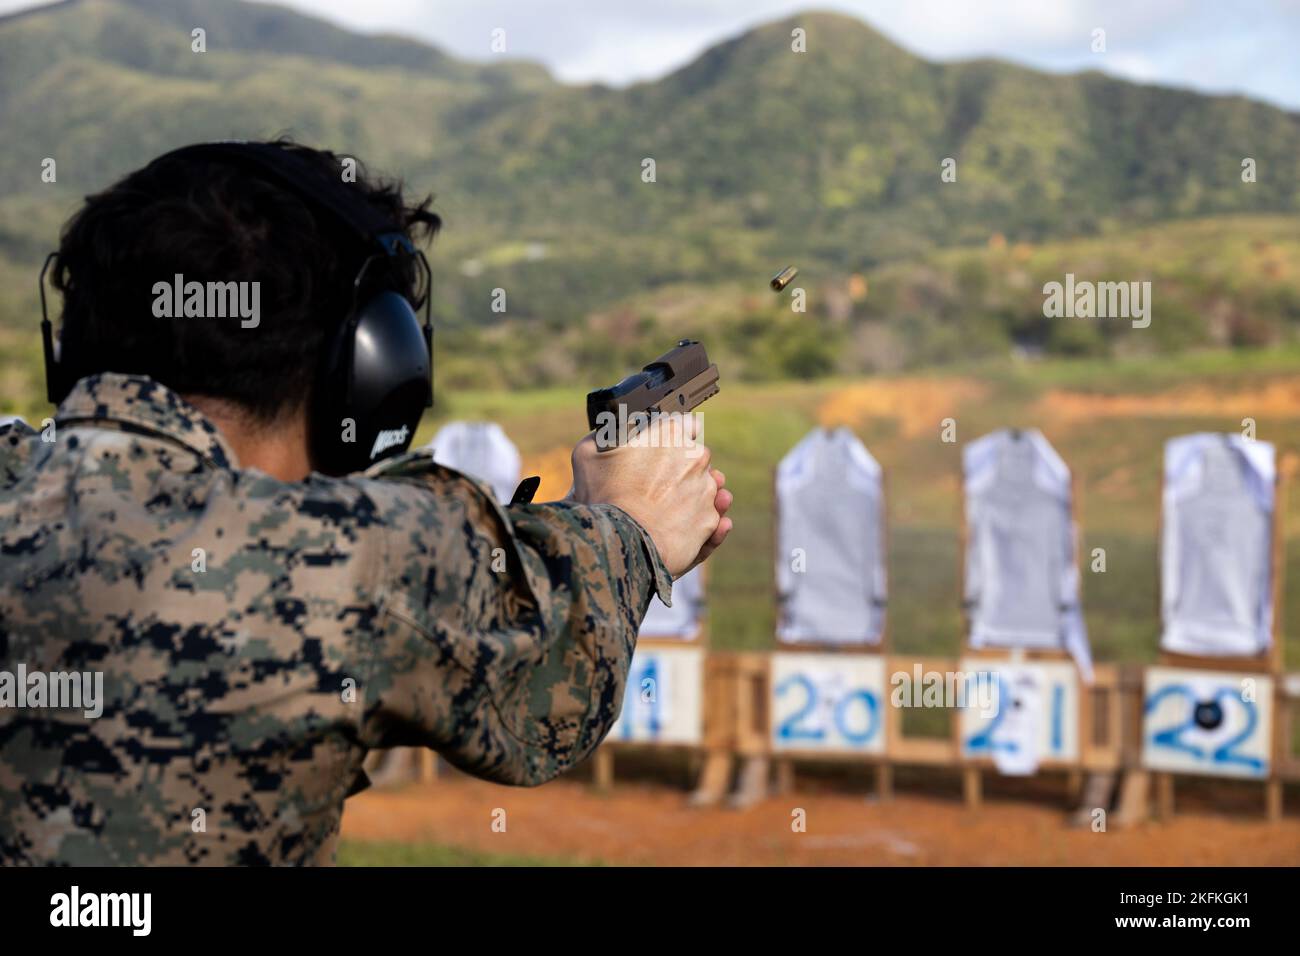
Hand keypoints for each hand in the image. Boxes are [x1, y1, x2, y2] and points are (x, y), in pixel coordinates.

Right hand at [570, 414, 731, 576]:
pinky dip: (698, 522)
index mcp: (670, 434)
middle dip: (683, 470)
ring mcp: (707, 490)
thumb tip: (611, 432)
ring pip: (706, 489)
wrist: (620, 544)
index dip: (676, 439)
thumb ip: (606, 435)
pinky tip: (679, 527)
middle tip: (659, 486)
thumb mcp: (588, 454)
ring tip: (667, 511)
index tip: (666, 451)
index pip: (686, 425)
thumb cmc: (602, 497)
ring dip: (692, 496)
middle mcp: (696, 457)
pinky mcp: (710, 520)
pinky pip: (709, 518)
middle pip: (696, 459)